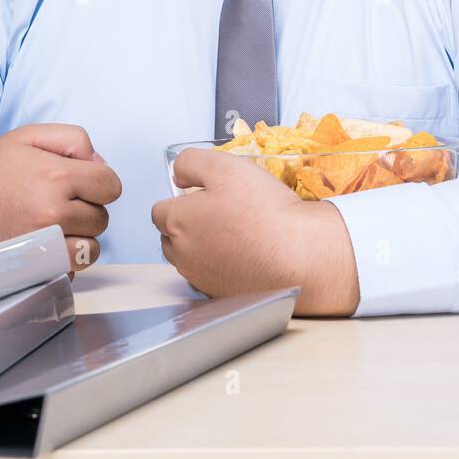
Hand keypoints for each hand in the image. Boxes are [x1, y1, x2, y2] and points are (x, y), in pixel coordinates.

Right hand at [0, 124, 121, 275]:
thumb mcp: (29, 136)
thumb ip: (74, 139)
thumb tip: (101, 162)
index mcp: (55, 176)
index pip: (111, 185)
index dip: (99, 182)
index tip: (81, 183)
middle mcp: (52, 212)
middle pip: (102, 217)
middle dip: (86, 208)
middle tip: (57, 201)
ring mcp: (44, 244)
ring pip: (91, 247)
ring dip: (79, 237)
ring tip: (53, 224)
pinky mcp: (35, 267)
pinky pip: (72, 270)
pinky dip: (64, 259)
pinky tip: (45, 243)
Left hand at [150, 149, 359, 316]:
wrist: (299, 255)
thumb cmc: (263, 210)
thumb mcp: (225, 166)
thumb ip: (191, 163)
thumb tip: (178, 174)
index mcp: (177, 223)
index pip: (159, 210)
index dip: (180, 199)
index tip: (203, 194)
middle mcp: (183, 255)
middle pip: (171, 237)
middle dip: (187, 224)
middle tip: (222, 211)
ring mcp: (202, 279)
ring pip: (190, 258)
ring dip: (203, 246)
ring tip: (236, 232)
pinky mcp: (222, 295)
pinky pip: (212, 276)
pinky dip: (221, 266)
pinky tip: (245, 254)